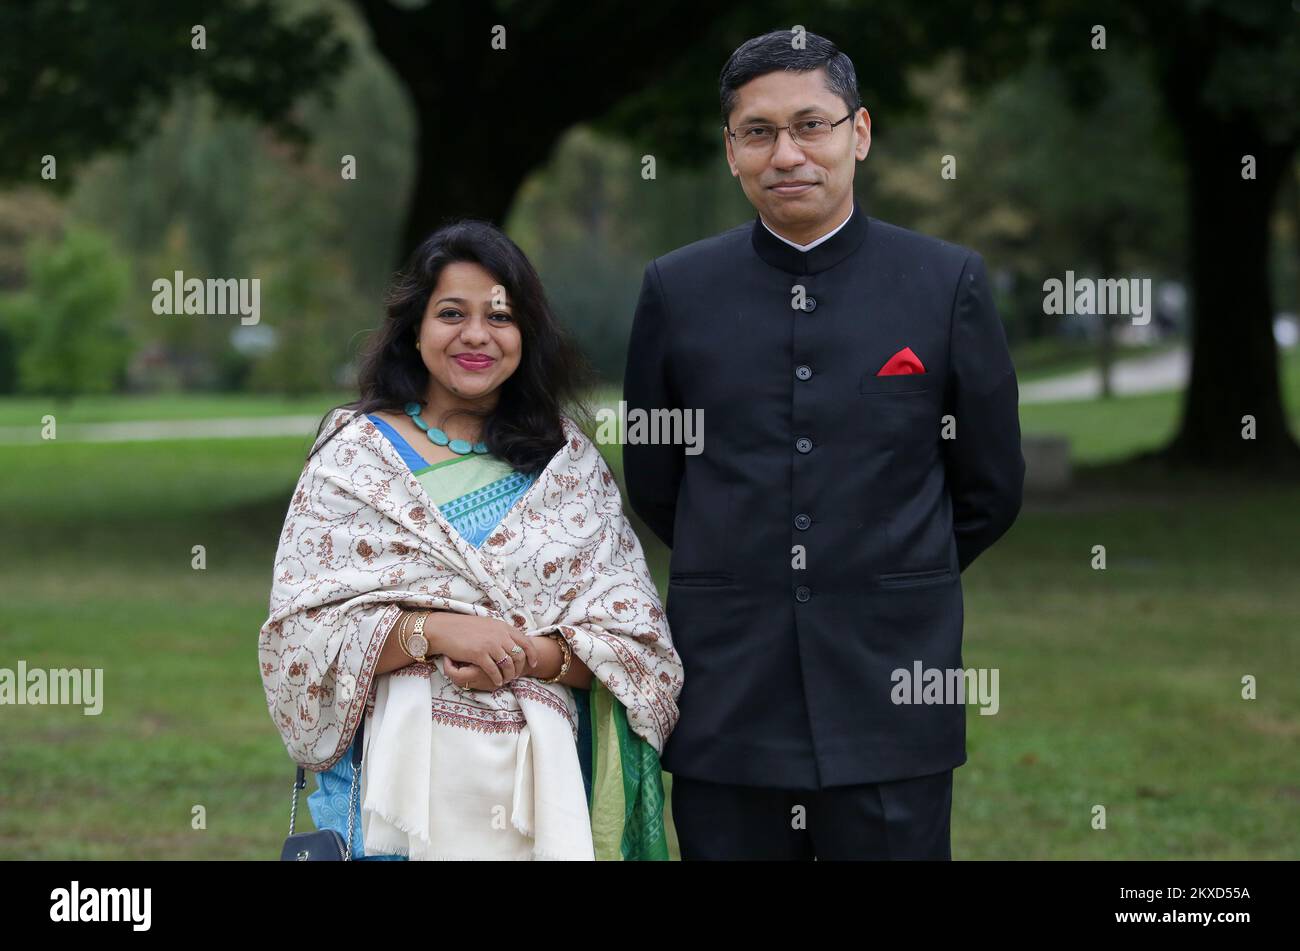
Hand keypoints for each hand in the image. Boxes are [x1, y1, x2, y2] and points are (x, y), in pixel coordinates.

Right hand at [426, 612, 541, 687]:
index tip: (533, 663)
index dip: (532, 654)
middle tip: (516, 676)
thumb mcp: (487, 625)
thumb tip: (512, 640)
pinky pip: (494, 670)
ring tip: (506, 680)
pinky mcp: (479, 654)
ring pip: (508, 665)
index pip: (526, 642)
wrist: (445, 629)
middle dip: (520, 668)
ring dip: (509, 675)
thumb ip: (501, 632)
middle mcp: (499, 635)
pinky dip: (497, 678)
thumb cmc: (464, 627)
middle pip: (519, 656)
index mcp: (503, 627)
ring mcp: (490, 645)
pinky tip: (497, 681)